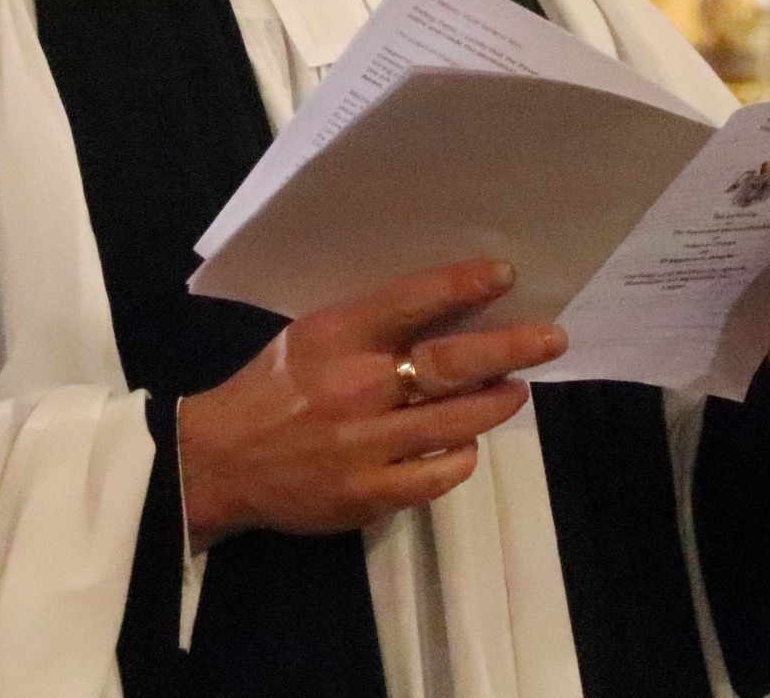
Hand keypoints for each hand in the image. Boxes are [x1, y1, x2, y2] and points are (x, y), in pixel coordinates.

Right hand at [177, 258, 567, 552]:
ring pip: (454, 423)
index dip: (463, 285)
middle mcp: (355, 386)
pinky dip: (461, 459)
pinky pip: (435, 477)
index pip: (411, 301)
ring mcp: (363, 445)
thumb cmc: (272, 387)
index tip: (505, 274)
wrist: (218, 460)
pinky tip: (468, 446)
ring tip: (517, 390)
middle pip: (448, 365)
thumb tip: (443, 310)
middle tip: (552, 339)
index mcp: (336, 336)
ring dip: (496, 404)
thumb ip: (369, 326)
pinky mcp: (366, 494)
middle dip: (509, 349)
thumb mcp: (311, 336)